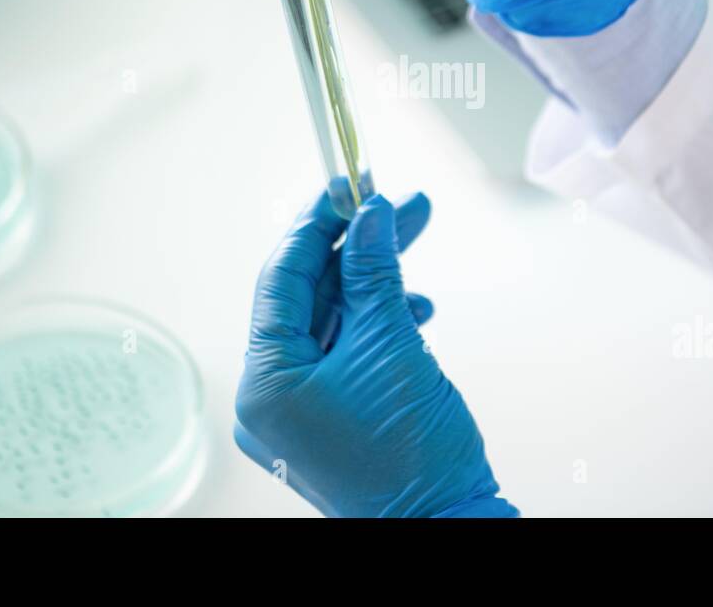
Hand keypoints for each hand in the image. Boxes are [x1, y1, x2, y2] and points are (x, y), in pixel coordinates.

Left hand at [235, 191, 517, 517]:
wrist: (447, 525)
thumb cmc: (412, 461)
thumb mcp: (392, 346)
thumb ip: (376, 274)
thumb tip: (371, 218)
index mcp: (265, 383)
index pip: (281, 280)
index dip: (317, 226)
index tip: (346, 187)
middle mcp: (270, 399)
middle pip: (311, 297)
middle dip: (359, 249)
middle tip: (396, 206)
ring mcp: (300, 413)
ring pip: (334, 321)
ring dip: (377, 283)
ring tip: (415, 242)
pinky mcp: (332, 419)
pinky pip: (348, 353)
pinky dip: (382, 324)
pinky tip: (416, 309)